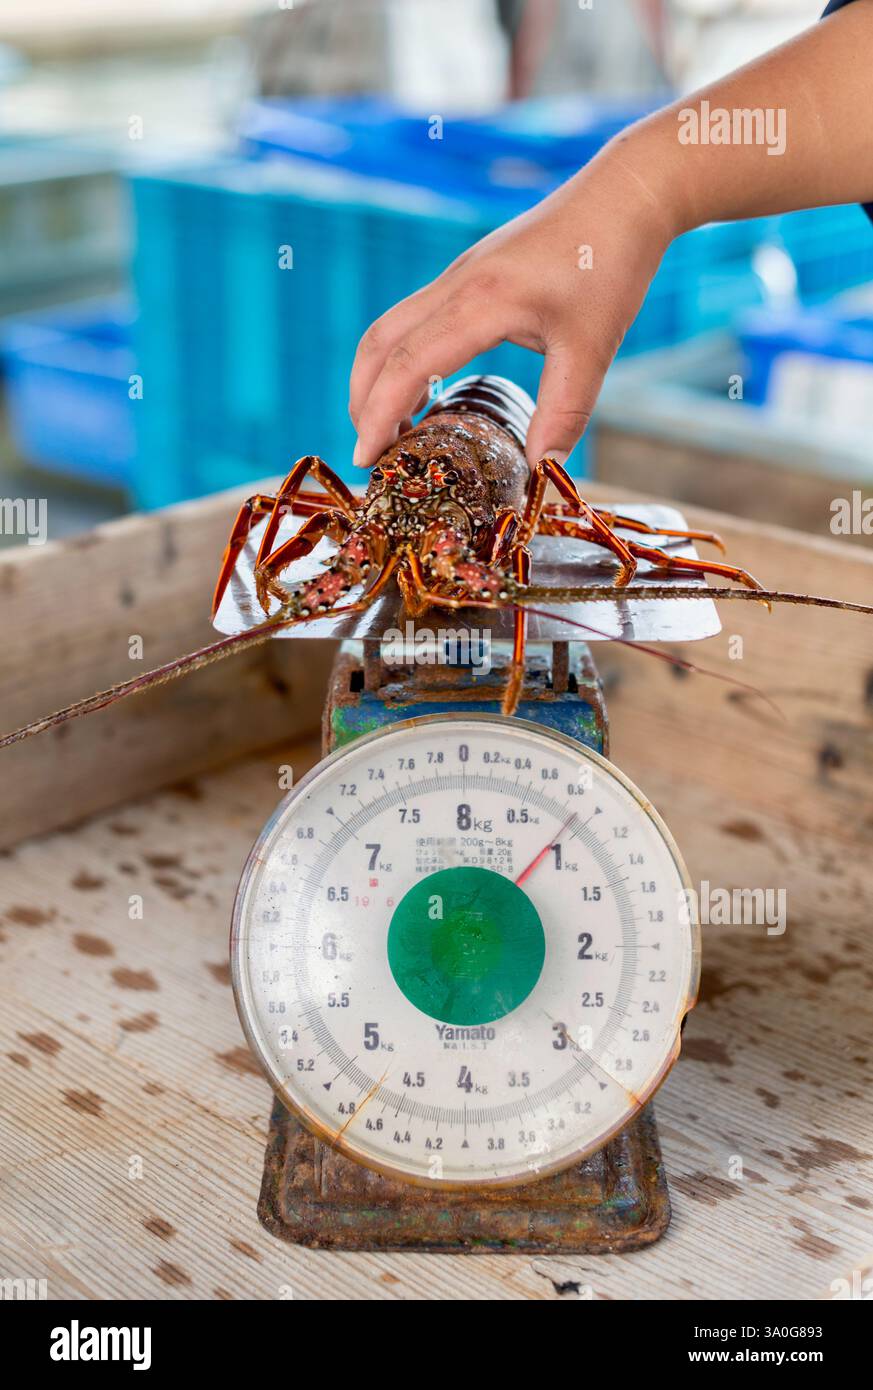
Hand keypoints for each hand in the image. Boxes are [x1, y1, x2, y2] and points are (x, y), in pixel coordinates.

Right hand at [349, 141, 679, 469]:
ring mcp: (458, 276)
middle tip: (370, 452)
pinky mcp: (469, 275)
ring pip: (390, 328)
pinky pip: (415, 320)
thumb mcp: (593, 347)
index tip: (364, 458)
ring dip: (376, 378)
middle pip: (378, 344)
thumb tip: (540, 470)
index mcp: (480, 302)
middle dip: (362, 401)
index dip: (378, 416)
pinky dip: (400, 360)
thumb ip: (563, 412)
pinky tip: (422, 392)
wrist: (623, 195)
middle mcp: (456, 285)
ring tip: (389, 430)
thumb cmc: (610, 264)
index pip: (406, 365)